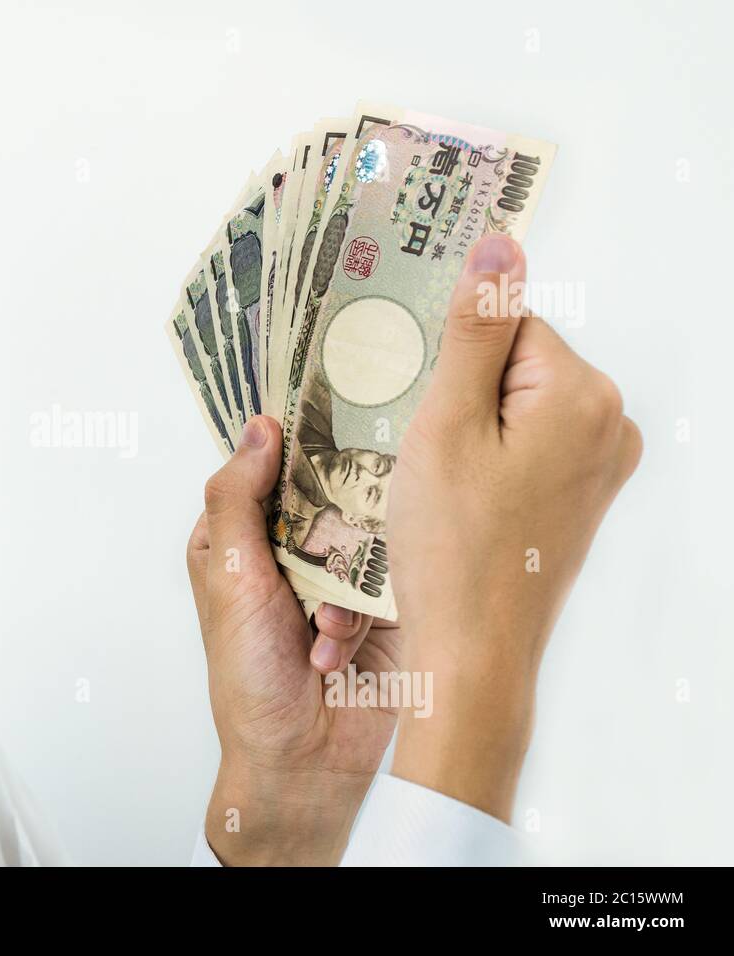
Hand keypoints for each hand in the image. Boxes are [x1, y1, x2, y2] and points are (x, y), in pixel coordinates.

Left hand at [187, 416, 401, 864]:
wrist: (303, 762)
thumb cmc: (247, 675)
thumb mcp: (230, 577)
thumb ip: (239, 498)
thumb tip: (259, 427)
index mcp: (239, 537)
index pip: (266, 468)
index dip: (290, 440)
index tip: (324, 402)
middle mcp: (288, 550)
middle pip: (325, 490)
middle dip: (331, 512)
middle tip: (335, 516)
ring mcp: (337, 576)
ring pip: (363, 529)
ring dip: (341, 583)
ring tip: (319, 627)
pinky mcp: (381, 603)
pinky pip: (389, 575)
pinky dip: (362, 613)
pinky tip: (338, 650)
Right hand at [388, 233, 641, 820]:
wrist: (473, 655)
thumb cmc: (452, 548)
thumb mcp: (447, 424)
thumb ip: (476, 329)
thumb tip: (502, 241)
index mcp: (583, 394)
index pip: (505, 325)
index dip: (448, 364)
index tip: (417, 408)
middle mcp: (610, 425)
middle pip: (512, 365)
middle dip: (456, 398)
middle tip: (419, 454)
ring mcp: (599, 468)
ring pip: (512, 410)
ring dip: (463, 434)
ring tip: (433, 487)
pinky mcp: (578, 501)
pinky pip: (523, 452)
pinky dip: (483, 465)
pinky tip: (454, 506)